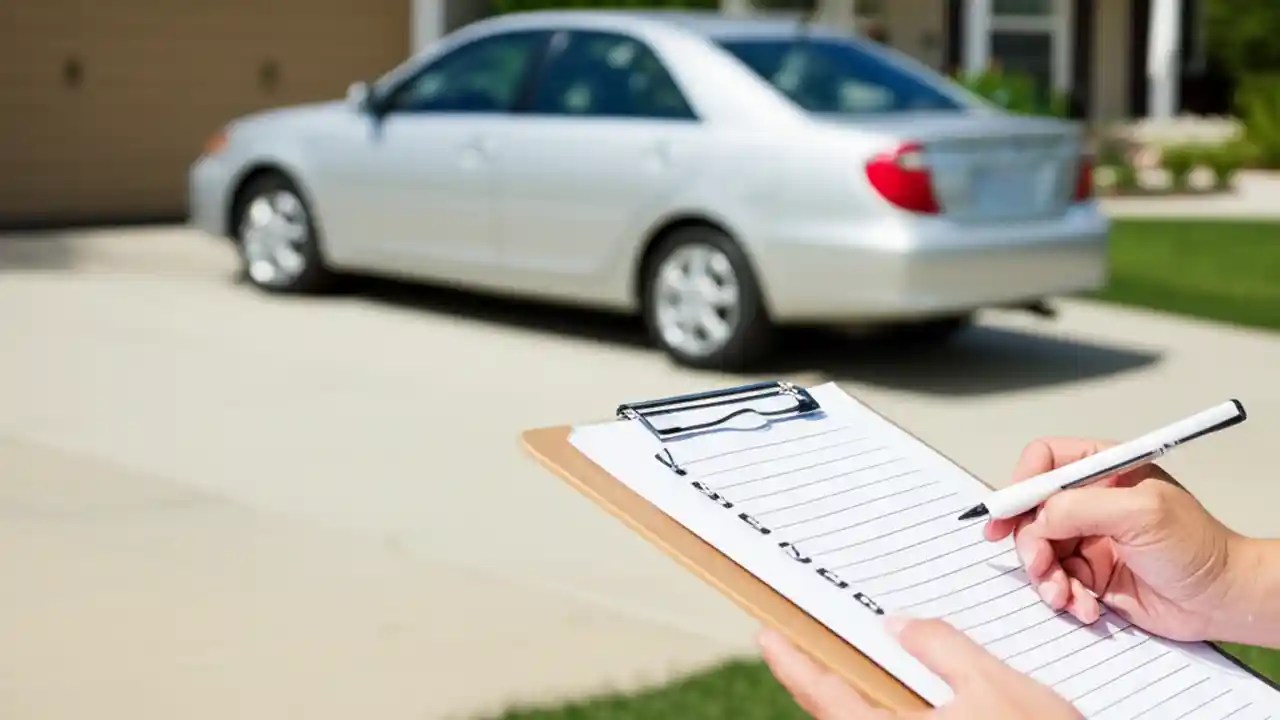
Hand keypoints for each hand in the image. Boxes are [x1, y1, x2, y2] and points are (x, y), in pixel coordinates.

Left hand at [757, 618, 1081, 718]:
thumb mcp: (999, 687)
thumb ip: (945, 650)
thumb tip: (903, 628)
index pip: (824, 695)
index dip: (791, 661)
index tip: (767, 633)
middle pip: (839, 713)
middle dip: (820, 677)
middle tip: (802, 638)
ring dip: (853, 693)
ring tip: (850, 657)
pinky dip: (888, 708)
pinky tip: (905, 690)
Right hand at [985, 437, 1251, 641]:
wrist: (1221, 600)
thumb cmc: (1196, 547)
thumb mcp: (1140, 513)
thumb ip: (1080, 506)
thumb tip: (1036, 517)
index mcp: (1103, 470)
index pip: (1044, 461)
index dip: (1020, 484)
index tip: (1006, 513)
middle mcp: (1090, 501)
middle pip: (1032, 511)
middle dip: (1030, 542)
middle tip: (1039, 565)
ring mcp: (1088, 538)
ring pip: (1039, 551)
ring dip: (1046, 577)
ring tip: (1065, 595)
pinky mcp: (1090, 574)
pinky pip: (1057, 582)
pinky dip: (1064, 597)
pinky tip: (1085, 607)